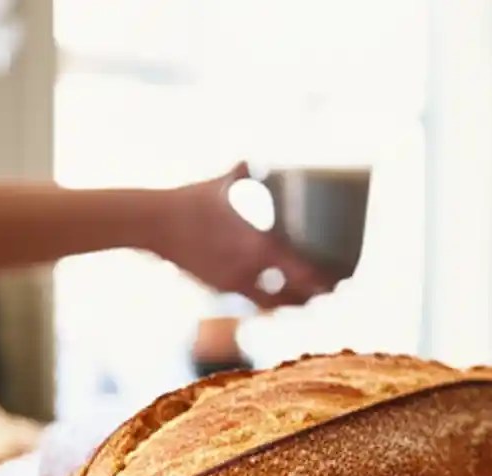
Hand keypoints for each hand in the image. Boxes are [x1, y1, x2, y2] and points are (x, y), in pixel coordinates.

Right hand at [160, 162, 332, 309]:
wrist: (153, 223)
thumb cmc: (189, 201)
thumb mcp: (223, 183)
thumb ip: (245, 171)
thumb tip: (256, 157)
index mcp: (256, 246)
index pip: (301, 273)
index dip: (322, 281)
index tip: (339, 279)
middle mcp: (247, 271)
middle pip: (291, 296)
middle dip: (312, 296)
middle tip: (329, 290)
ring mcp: (231, 282)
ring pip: (271, 303)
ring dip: (290, 302)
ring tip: (307, 297)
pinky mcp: (218, 287)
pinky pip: (250, 299)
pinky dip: (267, 299)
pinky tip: (275, 295)